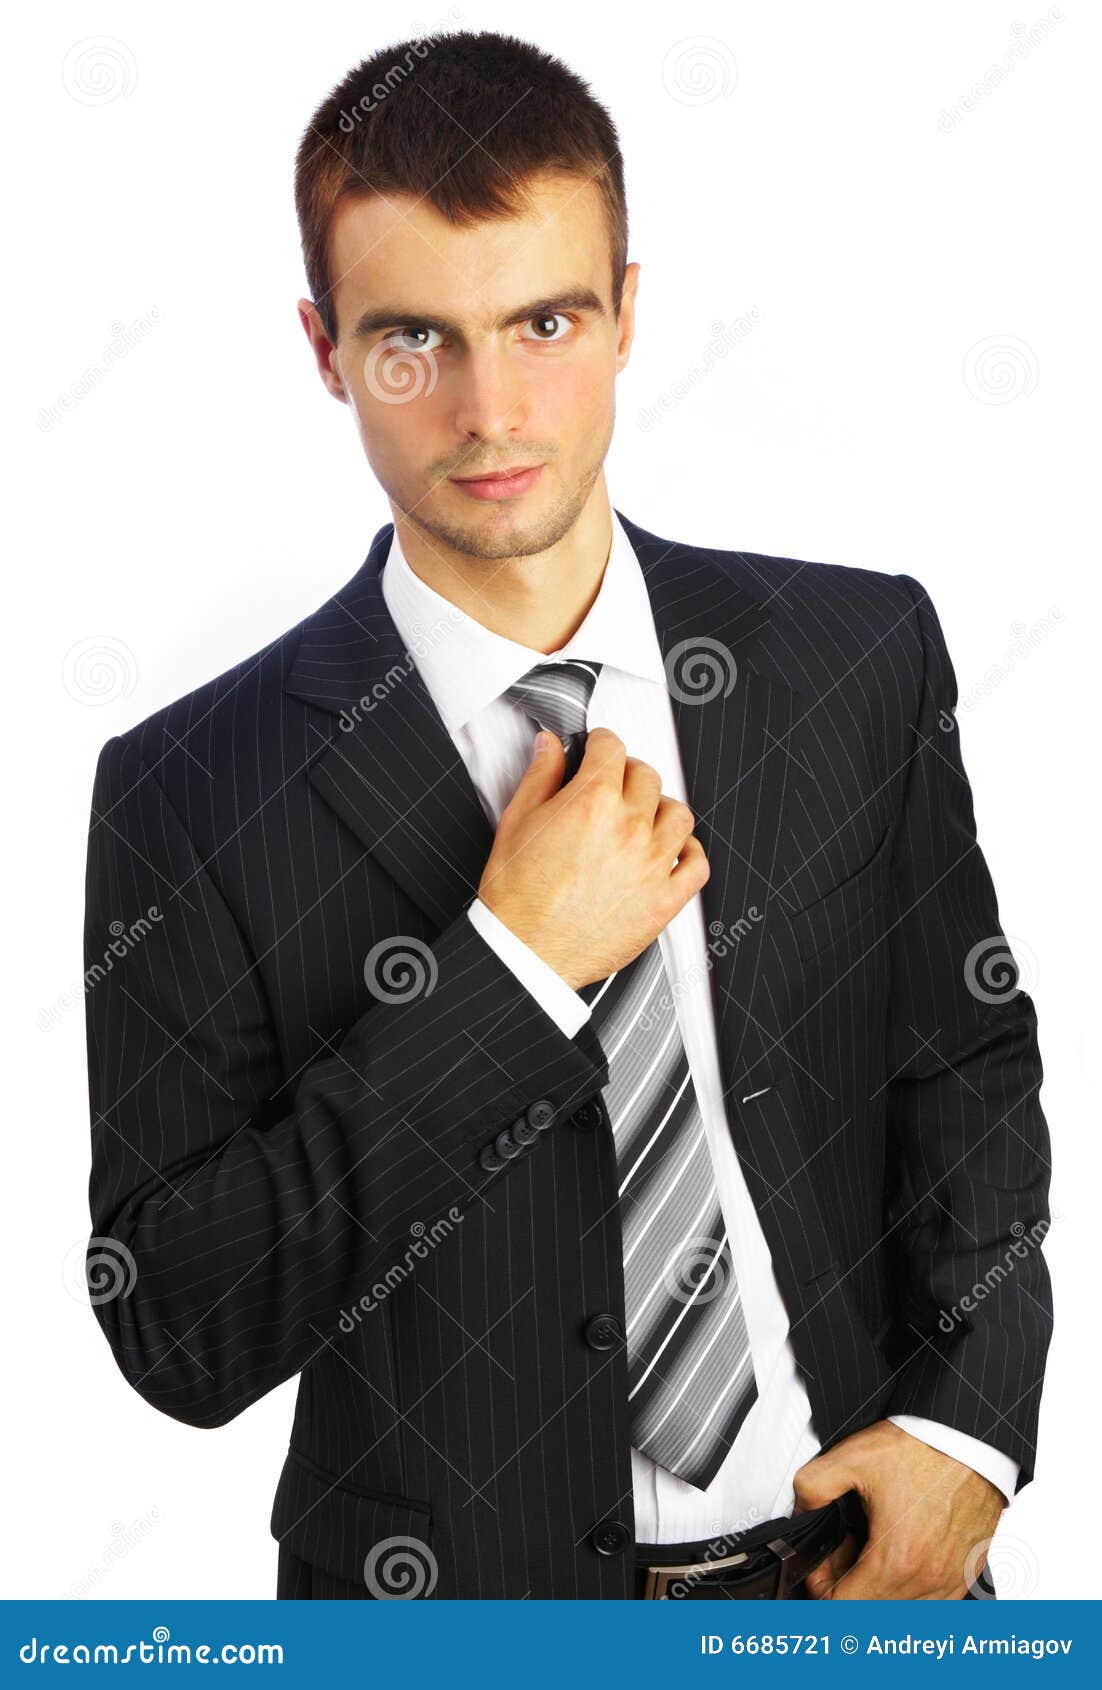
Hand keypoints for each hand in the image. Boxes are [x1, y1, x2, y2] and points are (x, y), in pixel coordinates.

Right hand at [477, 727, 708, 989]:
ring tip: (644, 816)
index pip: (612, 749)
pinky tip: (673, 851)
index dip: (602, 742)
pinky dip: (689, 852)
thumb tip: (549, 747)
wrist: (526, 951)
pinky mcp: (664, 900)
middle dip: (628, 772)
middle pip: (647, 777)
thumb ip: (540, 776)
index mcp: (592, 802)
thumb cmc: (517, 896)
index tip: (599, 747)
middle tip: (614, 783)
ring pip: (678, 814)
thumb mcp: (517, 822)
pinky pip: (697, 865)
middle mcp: (629, 828)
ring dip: (661, 807)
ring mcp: (652, 865)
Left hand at [793, 1420, 1004, 1598]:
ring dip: (879, 1589)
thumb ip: (813, 1486)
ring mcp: (951, 1581)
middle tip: (845, 1548)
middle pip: (870, 1612)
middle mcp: (927, 1579)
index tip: (822, 1561)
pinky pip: (933, 1604)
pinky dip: (910, 1589)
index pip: (842, 1606)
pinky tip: (904, 1554)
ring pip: (901, 1611)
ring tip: (875, 1548)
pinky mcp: (967, 1573)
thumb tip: (801, 1511)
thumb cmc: (924, 1448)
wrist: (970, 1439)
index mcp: (896, 1559)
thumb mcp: (853, 1457)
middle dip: (847, 1585)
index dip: (820, 1585)